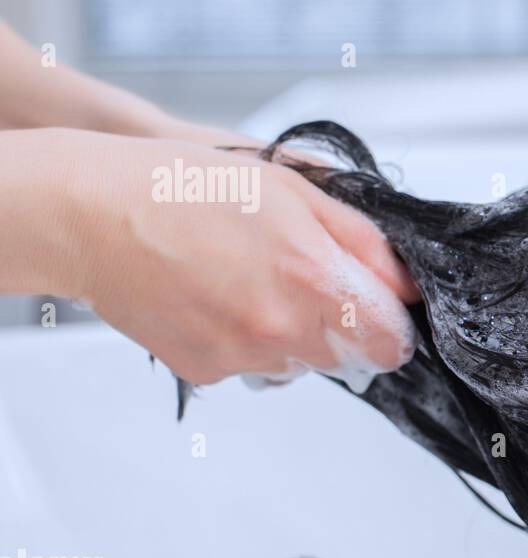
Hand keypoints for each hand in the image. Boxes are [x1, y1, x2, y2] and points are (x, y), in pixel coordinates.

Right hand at [52, 129, 420, 386]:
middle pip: (349, 357)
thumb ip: (361, 241)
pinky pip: (250, 366)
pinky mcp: (207, 370)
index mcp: (313, 278)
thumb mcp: (293, 190)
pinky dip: (245, 341)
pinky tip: (217, 298)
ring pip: (300, 363)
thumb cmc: (185, 187)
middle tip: (304, 282)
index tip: (382, 310)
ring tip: (249, 282)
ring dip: (292, 334)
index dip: (391, 325)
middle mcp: (283, 327)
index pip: (390, 340)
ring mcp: (242, 355)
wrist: (91, 214)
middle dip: (341, 326)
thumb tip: (407, 283)